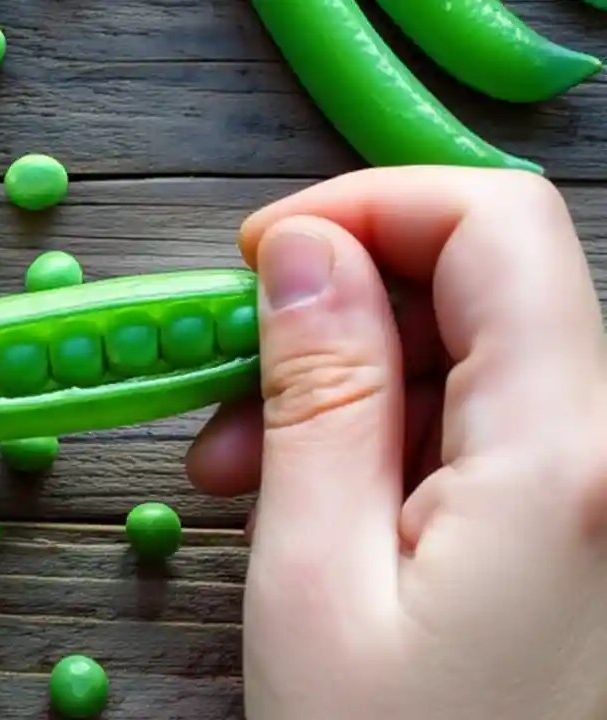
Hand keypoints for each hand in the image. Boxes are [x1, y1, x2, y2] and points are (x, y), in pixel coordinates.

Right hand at [187, 167, 606, 718]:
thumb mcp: (317, 580)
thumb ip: (320, 397)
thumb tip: (303, 253)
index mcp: (567, 458)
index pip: (492, 227)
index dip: (366, 209)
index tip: (261, 259)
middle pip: (484, 287)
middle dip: (339, 308)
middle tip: (223, 387)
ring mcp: (605, 495)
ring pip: (476, 358)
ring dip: (349, 381)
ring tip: (242, 468)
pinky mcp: (580, 529)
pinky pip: (485, 430)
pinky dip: (387, 438)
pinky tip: (310, 498)